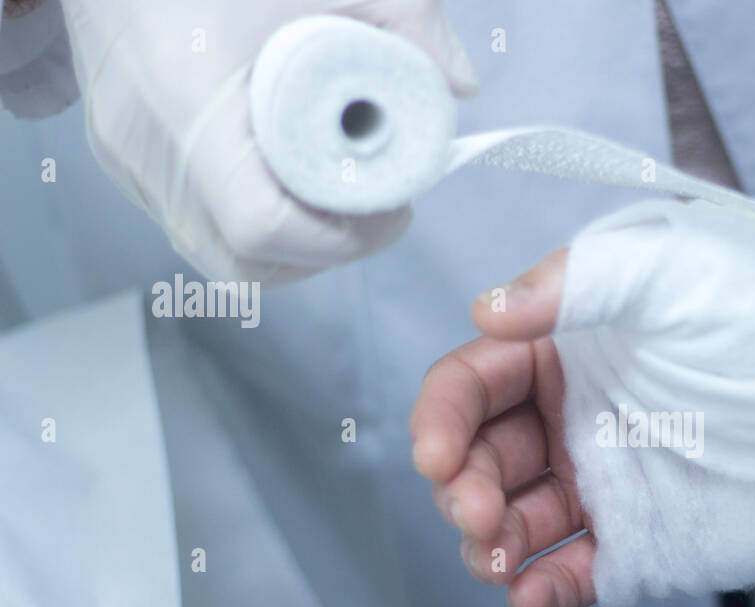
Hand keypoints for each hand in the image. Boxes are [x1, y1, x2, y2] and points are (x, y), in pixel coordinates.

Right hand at [60, 0, 476, 284]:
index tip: (392, 208)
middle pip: (248, 261)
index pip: (265, 227)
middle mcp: (147, 149)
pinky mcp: (120, 160)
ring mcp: (126, 162)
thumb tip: (462, 87)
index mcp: (188, 103)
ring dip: (293, 246)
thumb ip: (406, 16)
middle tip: (376, 205)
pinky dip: (254, 223)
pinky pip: (195, 224)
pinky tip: (291, 182)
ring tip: (339, 196)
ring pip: (222, 255)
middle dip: (328, 250)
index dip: (342, 239)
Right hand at [410, 200, 754, 606]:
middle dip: (459, 488)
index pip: (474, 381)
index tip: (437, 454)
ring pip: (516, 522)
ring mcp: (611, 483)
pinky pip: (576, 574)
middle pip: (480, 458)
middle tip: (477, 513)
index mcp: (572, 345)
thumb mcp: (674, 271)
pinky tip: (532, 596)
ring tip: (501, 557)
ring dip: (487, 544)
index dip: (442, 418)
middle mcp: (580, 416)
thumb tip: (488, 309)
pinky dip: (542, 592)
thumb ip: (575, 281)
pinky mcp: (647, 544)